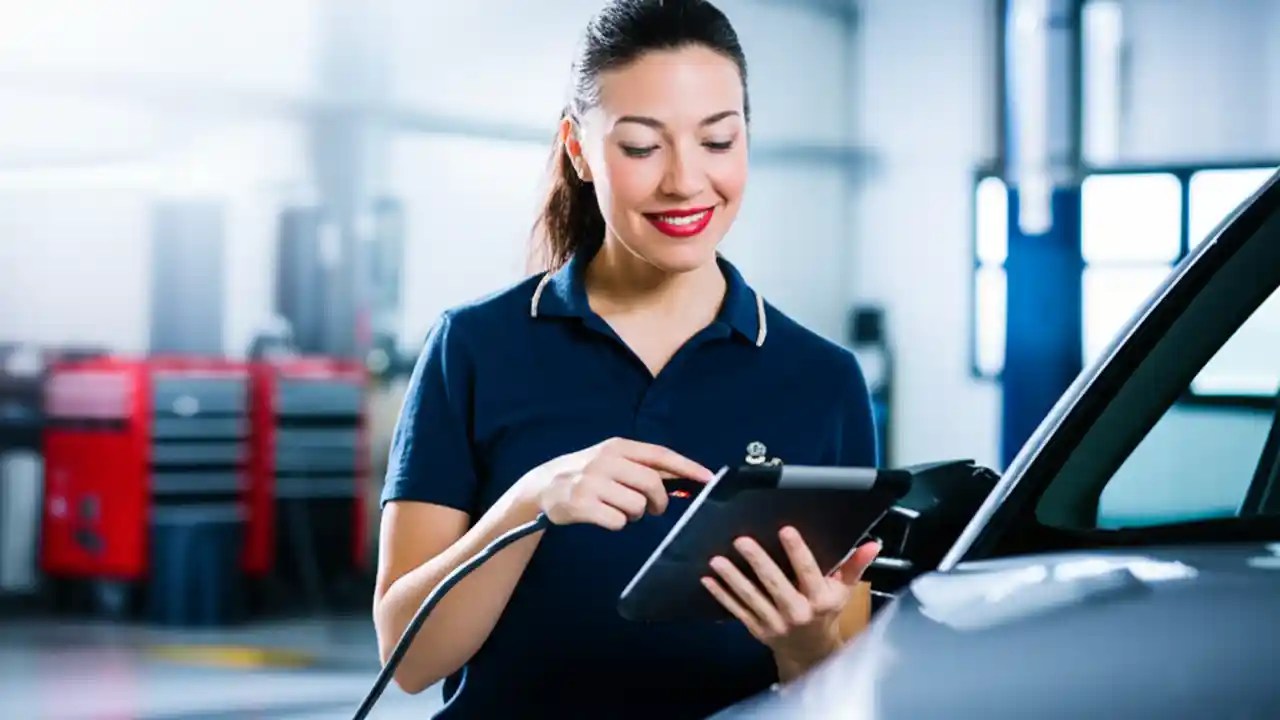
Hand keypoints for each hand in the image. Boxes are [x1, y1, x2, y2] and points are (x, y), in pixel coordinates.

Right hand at [518, 437, 714, 529]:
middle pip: (652, 484)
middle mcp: (605, 460)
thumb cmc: (588, 473)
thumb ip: (644, 466)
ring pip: (636, 506)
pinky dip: (617, 524)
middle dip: (659, 501)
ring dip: (635, 515)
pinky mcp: (580, 503)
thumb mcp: (613, 460)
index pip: (660, 455)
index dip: (687, 466)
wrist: (543, 485)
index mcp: (618, 446)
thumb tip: (686, 477)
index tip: (708, 478)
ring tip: (621, 510)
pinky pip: (617, 521)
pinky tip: (605, 517)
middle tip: (654, 509)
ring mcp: (591, 481)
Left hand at [701, 526, 879, 680]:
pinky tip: (708, 579)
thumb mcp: (844, 591)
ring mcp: (775, 623)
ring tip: (717, 560)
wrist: (811, 653)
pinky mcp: (757, 629)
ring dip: (733, 579)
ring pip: (751, 598)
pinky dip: (722, 596)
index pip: (809, 573)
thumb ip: (854, 566)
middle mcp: (797, 612)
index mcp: (820, 600)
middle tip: (742, 540)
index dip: (798, 552)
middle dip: (758, 562)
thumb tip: (872, 543)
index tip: (785, 530)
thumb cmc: (826, 613)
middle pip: (776, 584)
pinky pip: (737, 610)